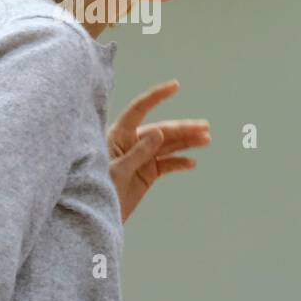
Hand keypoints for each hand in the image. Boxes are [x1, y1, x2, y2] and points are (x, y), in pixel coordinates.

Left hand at [107, 80, 209, 222]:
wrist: (94, 214)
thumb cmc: (97, 188)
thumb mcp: (118, 171)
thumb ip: (138, 152)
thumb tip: (159, 132)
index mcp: (118, 135)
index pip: (139, 109)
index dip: (157, 96)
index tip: (175, 86)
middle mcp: (131, 142)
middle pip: (162, 130)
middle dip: (184, 127)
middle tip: (205, 127)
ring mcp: (141, 158)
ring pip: (168, 145)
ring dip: (187, 142)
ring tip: (206, 139)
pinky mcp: (147, 173)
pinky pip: (167, 164)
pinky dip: (180, 162)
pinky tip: (191, 163)